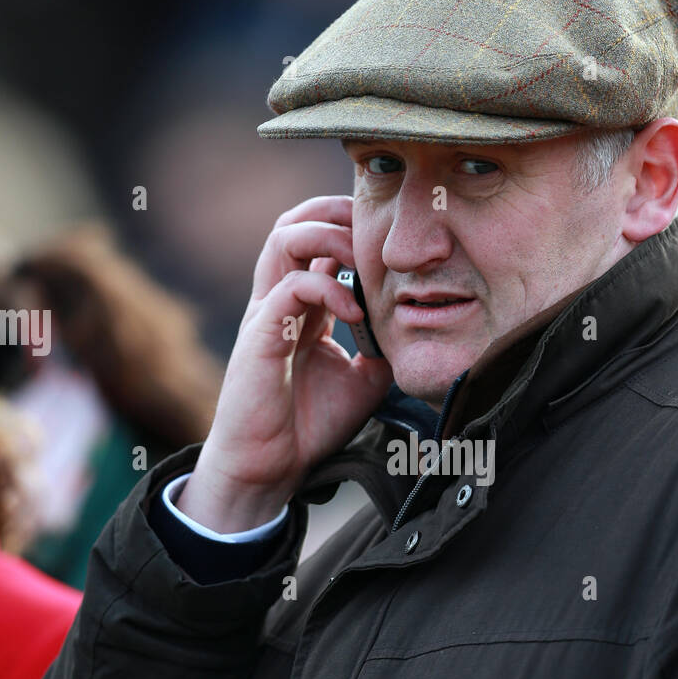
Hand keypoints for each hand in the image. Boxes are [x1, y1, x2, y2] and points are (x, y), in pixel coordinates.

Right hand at [177, 195, 392, 532]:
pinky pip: (292, 285)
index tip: (389, 239)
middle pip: (295, 221)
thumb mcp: (365, 379)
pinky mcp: (261, 333)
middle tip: (376, 230)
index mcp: (303, 306)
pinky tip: (354, 312)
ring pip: (285, 238)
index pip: (318, 239)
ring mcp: (268, 312)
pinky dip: (328, 287)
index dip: (351, 226)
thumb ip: (383, 344)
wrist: (273, 467)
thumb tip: (416, 324)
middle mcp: (281, 299)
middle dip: (337, 212)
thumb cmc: (310, 425)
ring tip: (362, 258)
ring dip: (329, 235)